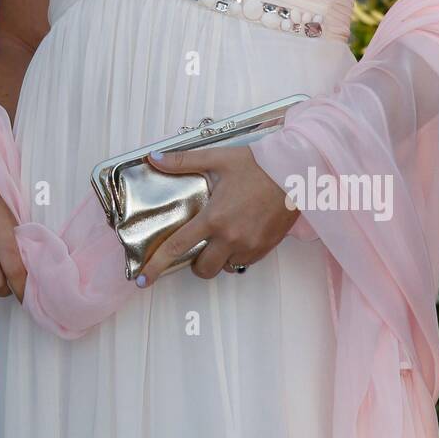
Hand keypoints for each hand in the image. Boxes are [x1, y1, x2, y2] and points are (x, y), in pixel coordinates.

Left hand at [135, 143, 299, 286]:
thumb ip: (182, 161)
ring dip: (218, 258)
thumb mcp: (217, 158)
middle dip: (195, 263)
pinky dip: (236, 255)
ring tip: (222, 236)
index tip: (143, 279)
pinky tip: (239, 235)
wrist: (295, 172)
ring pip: (224, 267)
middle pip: (202, 269)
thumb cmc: (257, 165)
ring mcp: (249, 246)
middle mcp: (231, 237)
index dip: (157, 266)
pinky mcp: (265, 249)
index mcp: (214, 218)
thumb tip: (154, 158)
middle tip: (198, 244)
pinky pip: (243, 263)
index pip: (178, 247)